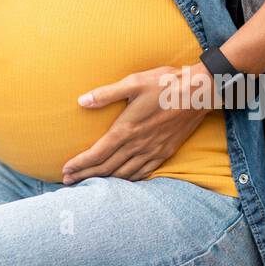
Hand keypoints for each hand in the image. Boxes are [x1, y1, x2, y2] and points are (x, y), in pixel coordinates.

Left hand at [60, 64, 214, 184]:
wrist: (199, 92)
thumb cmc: (164, 83)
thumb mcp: (133, 82)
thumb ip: (106, 94)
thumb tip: (82, 101)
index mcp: (127, 129)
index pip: (97, 153)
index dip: (80, 164)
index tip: (65, 170)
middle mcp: (138, 145)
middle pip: (107, 168)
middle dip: (85, 175)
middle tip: (68, 181)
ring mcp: (153, 151)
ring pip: (124, 173)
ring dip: (105, 180)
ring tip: (89, 183)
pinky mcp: (165, 152)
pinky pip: (143, 173)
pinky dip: (129, 180)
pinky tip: (122, 181)